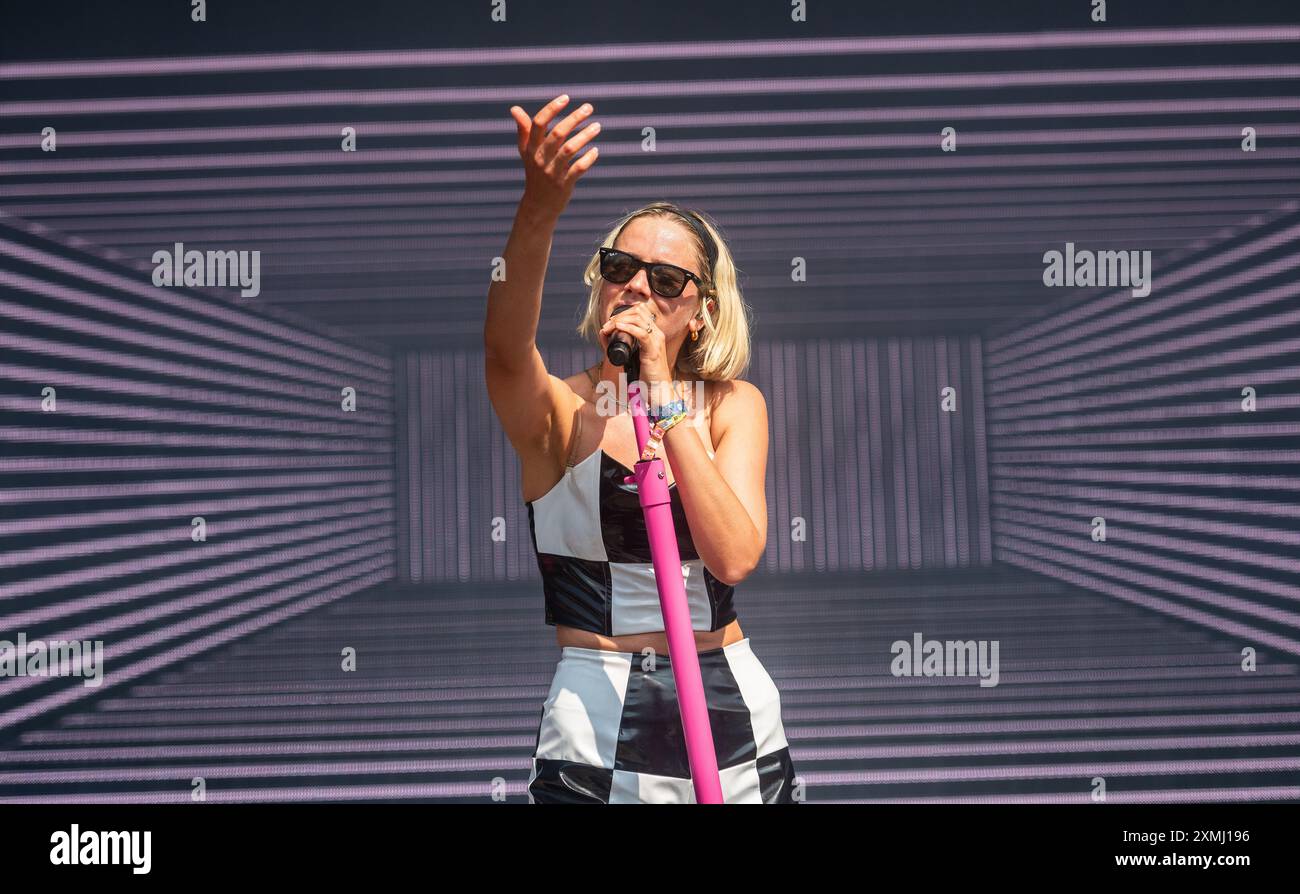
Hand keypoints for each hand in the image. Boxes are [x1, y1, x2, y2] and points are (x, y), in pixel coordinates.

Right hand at [510, 95, 600, 216]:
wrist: (538, 205)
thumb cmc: (534, 173)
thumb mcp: (526, 152)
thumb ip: (523, 130)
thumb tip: (514, 109)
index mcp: (531, 148)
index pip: (539, 124)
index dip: (552, 109)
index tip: (566, 97)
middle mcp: (540, 158)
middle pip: (558, 133)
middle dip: (575, 118)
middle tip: (589, 107)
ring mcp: (552, 172)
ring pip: (570, 149)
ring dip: (585, 136)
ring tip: (597, 126)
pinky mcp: (563, 184)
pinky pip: (578, 169)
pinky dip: (588, 159)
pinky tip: (595, 151)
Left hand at [599, 304, 672, 388]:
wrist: (659, 390)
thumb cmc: (646, 375)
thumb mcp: (632, 356)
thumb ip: (621, 345)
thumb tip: (603, 334)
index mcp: (654, 333)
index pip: (640, 311)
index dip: (623, 313)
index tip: (610, 322)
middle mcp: (657, 334)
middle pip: (638, 311)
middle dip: (619, 315)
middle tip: (607, 325)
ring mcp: (657, 341)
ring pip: (639, 319)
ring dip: (620, 321)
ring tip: (609, 327)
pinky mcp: (654, 351)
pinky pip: (642, 334)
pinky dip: (628, 328)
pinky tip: (618, 328)